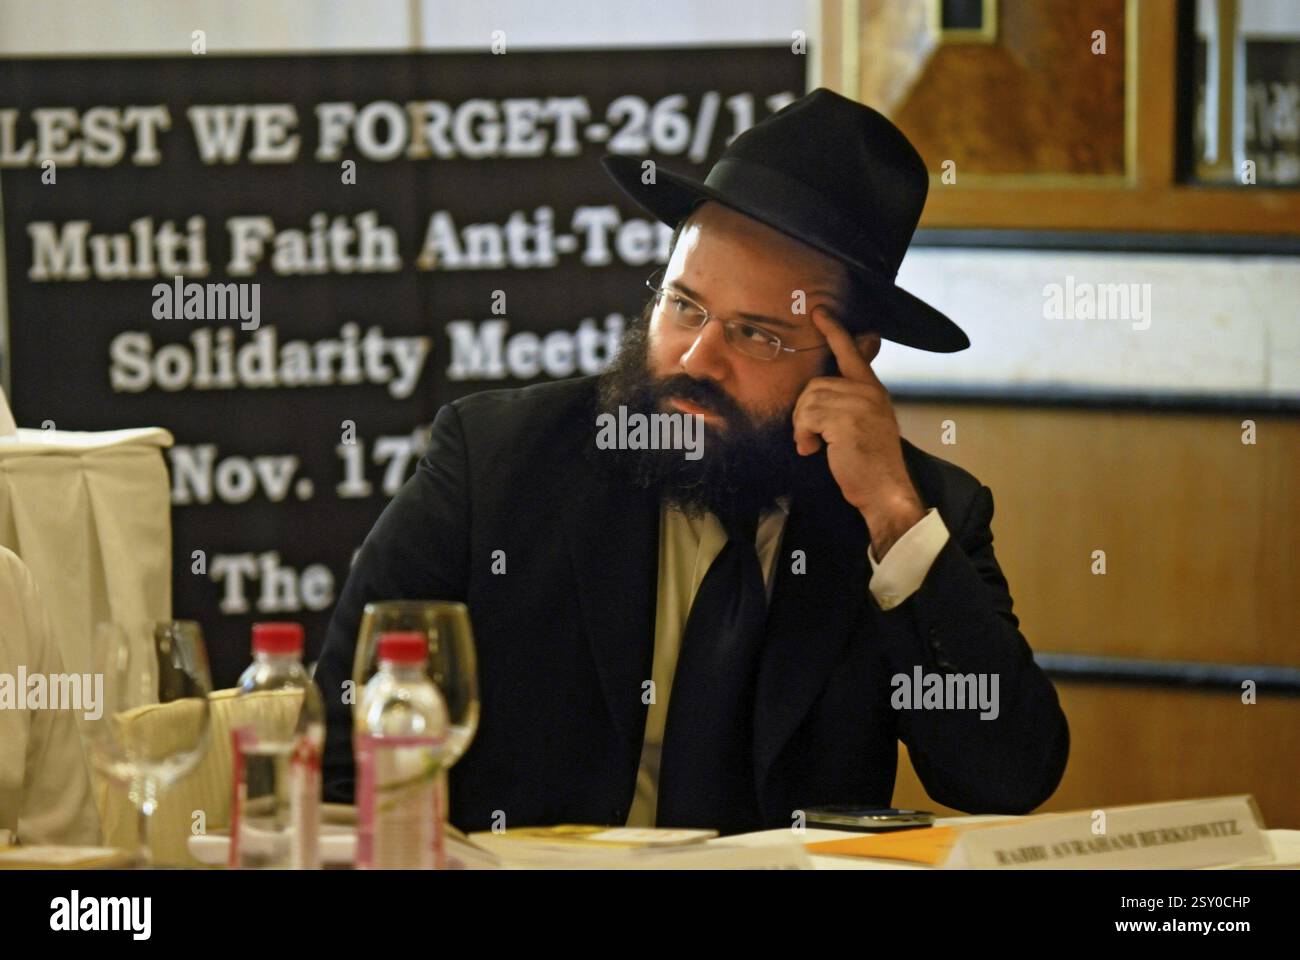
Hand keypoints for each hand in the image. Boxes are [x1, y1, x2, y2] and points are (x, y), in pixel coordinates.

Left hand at [792, 307, 925, 557]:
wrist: (885, 491)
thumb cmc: (869, 464)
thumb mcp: (863, 425)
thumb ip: (848, 404)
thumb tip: (817, 396)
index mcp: (873, 390)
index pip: (852, 352)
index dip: (834, 331)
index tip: (819, 312)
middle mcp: (868, 391)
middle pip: (815, 384)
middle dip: (804, 412)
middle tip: (810, 437)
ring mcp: (859, 404)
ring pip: (808, 400)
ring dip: (802, 426)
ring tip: (813, 445)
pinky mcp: (846, 420)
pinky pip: (807, 416)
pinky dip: (803, 435)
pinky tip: (812, 450)